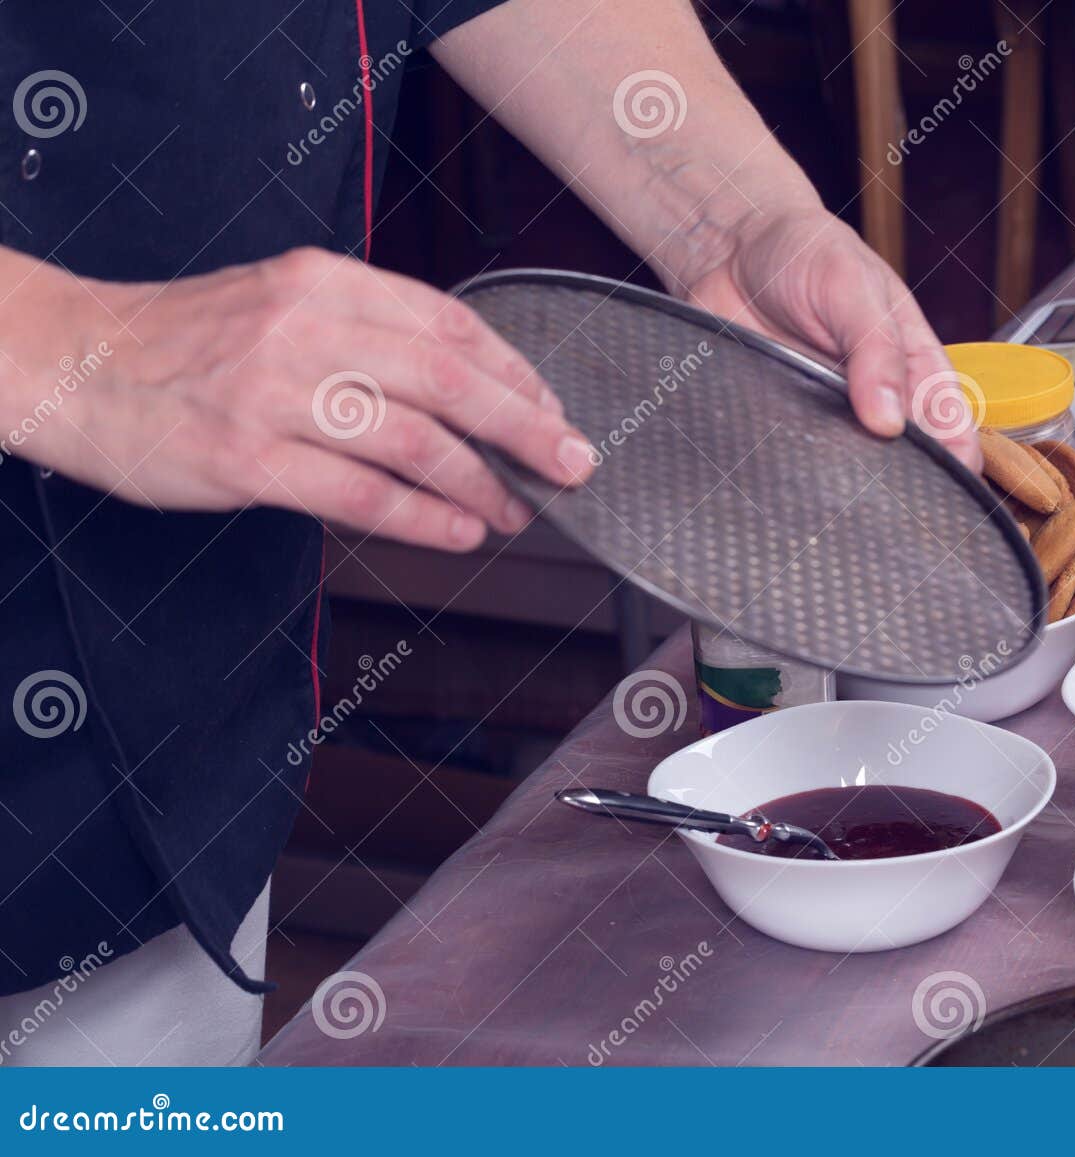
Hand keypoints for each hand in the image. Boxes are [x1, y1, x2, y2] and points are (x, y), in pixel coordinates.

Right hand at [6, 247, 594, 550]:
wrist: (72, 362)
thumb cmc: (187, 342)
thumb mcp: (281, 303)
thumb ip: (367, 330)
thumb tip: (469, 388)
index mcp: (325, 282)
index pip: (452, 325)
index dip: (518, 374)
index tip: (554, 412)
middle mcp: (307, 328)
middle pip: (452, 380)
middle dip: (529, 428)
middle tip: (574, 465)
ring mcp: (275, 394)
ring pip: (415, 440)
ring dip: (482, 483)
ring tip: (516, 512)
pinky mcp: (248, 459)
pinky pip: (360, 493)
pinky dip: (422, 518)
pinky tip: (458, 534)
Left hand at [678, 209, 982, 471]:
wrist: (727, 247)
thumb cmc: (803, 252)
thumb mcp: (850, 286)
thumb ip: (874, 349)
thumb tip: (890, 421)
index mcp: (910, 360)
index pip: (948, 420)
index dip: (956, 456)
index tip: (949, 483)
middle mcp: (873, 394)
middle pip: (903, 456)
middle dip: (902, 481)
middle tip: (890, 498)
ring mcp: (827, 413)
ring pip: (848, 465)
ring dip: (846, 480)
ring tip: (843, 495)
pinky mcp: (781, 420)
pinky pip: (792, 456)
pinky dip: (793, 470)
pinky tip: (791, 480)